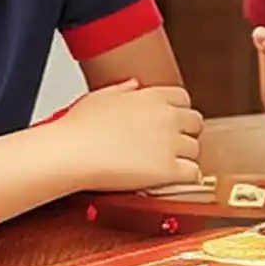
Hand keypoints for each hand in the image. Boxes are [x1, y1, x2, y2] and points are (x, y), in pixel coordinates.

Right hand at [57, 79, 204, 190]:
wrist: (69, 153)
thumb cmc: (78, 128)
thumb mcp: (100, 96)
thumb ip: (123, 89)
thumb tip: (134, 85)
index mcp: (153, 96)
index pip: (184, 100)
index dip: (177, 113)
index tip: (169, 123)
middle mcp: (167, 116)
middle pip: (195, 123)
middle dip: (185, 134)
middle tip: (169, 146)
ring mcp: (170, 143)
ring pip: (195, 149)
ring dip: (183, 157)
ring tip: (163, 165)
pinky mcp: (169, 169)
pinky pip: (192, 173)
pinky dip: (185, 178)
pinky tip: (170, 180)